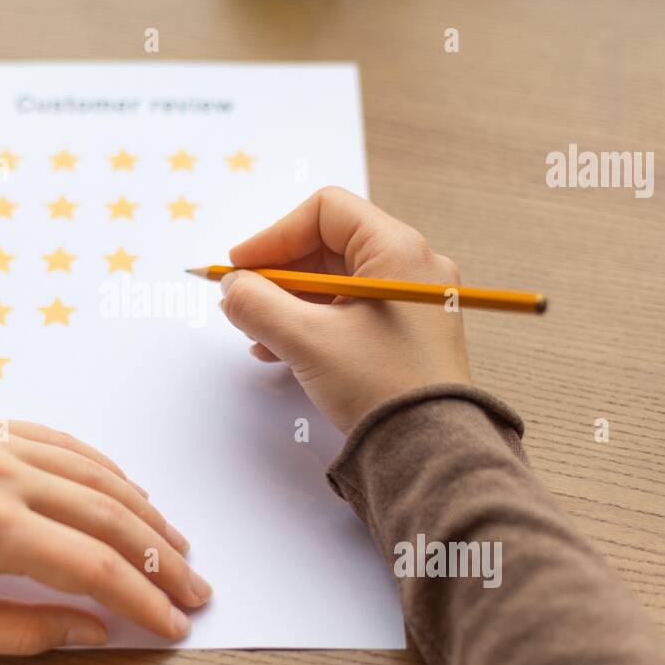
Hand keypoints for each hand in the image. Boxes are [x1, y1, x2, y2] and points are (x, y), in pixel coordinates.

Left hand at [0, 416, 209, 653]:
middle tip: (196, 589)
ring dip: (145, 511)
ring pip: (95, 474)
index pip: (92, 565)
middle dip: (161, 558)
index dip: (142, 598)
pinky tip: (129, 493)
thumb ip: (18, 629)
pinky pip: (64, 443)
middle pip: (108, 515)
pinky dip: (105, 468)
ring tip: (178, 545)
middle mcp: (2, 474)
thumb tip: (90, 627)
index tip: (173, 623)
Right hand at [220, 186, 471, 432]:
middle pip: (328, 245)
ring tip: (259, 334)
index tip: (242, 267)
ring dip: (289, 302)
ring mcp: (412, 301)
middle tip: (244, 302)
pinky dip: (312, 323)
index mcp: (398, 251)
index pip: (326, 211)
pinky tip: (282, 350)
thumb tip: (232, 287)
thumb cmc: (381, 388)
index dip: (275, 235)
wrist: (432, 452)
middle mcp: (412, 267)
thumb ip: (257, 304)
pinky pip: (350, 311)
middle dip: (278, 274)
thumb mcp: (306, 340)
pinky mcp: (407, 333)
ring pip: (335, 282)